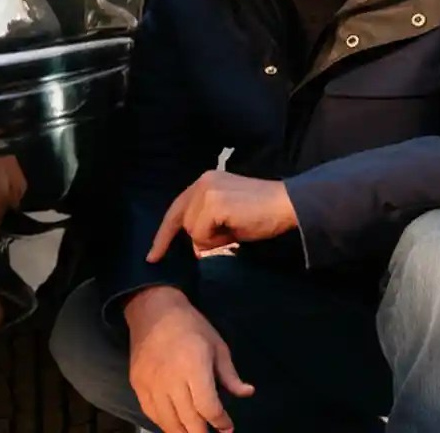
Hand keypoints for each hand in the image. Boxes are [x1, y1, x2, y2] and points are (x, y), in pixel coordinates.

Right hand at [124, 287, 254, 431]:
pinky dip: (165, 424)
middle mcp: (171, 379)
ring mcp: (151, 384)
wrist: (153, 311)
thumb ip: (230, 375)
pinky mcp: (138, 385)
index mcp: (194, 367)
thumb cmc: (190, 326)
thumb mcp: (217, 346)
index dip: (221, 422)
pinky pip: (152, 414)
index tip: (227, 427)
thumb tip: (247, 393)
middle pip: (189, 421)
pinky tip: (176, 424)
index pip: (208, 407)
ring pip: (169, 423)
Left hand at [148, 171, 297, 261]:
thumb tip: (195, 246)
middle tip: (228, 235)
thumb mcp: (227, 217)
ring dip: (211, 238)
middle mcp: (202, 182)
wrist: (287, 204)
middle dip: (201, 237)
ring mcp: (207, 191)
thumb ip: (207, 225)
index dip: (164, 235)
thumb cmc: (262, 213)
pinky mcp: (214, 203)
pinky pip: (201, 234)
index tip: (153, 257)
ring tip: (236, 228)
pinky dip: (216, 239)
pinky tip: (235, 229)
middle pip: (183, 223)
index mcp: (205, 181)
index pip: (176, 209)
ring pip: (192, 230)